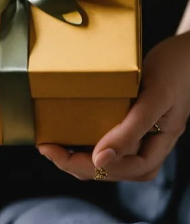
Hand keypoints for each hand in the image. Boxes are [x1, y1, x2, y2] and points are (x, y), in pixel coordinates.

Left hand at [39, 32, 189, 181]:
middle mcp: (152, 144)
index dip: (90, 166)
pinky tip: (66, 138)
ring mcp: (143, 137)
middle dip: (78, 165)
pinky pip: (109, 145)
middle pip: (116, 170)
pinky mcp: (132, 126)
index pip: (127, 169)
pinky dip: (86, 146)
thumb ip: (130, 131)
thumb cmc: (174, 70)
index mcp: (161, 142)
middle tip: (46, 148)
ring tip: (52, 147)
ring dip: (80, 160)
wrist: (186, 53)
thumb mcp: (153, 98)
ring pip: (111, 162)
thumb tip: (100, 160)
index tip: (57, 152)